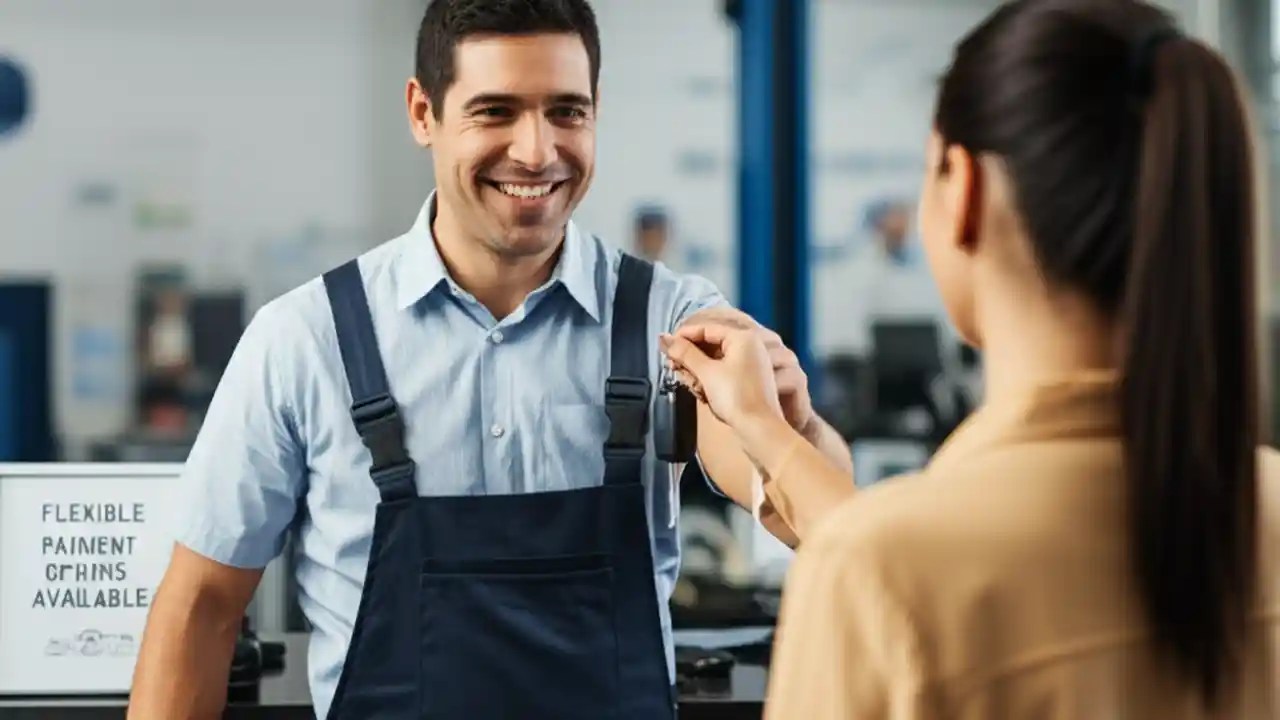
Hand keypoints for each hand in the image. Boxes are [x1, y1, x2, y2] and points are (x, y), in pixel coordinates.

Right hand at [660, 323, 783, 431]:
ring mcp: (752, 362)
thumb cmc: (737, 399)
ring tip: (687, 378)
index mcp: (743, 338)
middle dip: (690, 354)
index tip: (666, 345)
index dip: (683, 336)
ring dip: (698, 367)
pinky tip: (699, 386)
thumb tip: (665, 339)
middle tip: (673, 365)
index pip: (706, 328)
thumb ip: (684, 353)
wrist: (759, 428)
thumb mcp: (706, 372)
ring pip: (716, 357)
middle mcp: (750, 346)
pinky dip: (709, 375)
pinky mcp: (749, 378)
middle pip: (711, 342)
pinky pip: (724, 369)